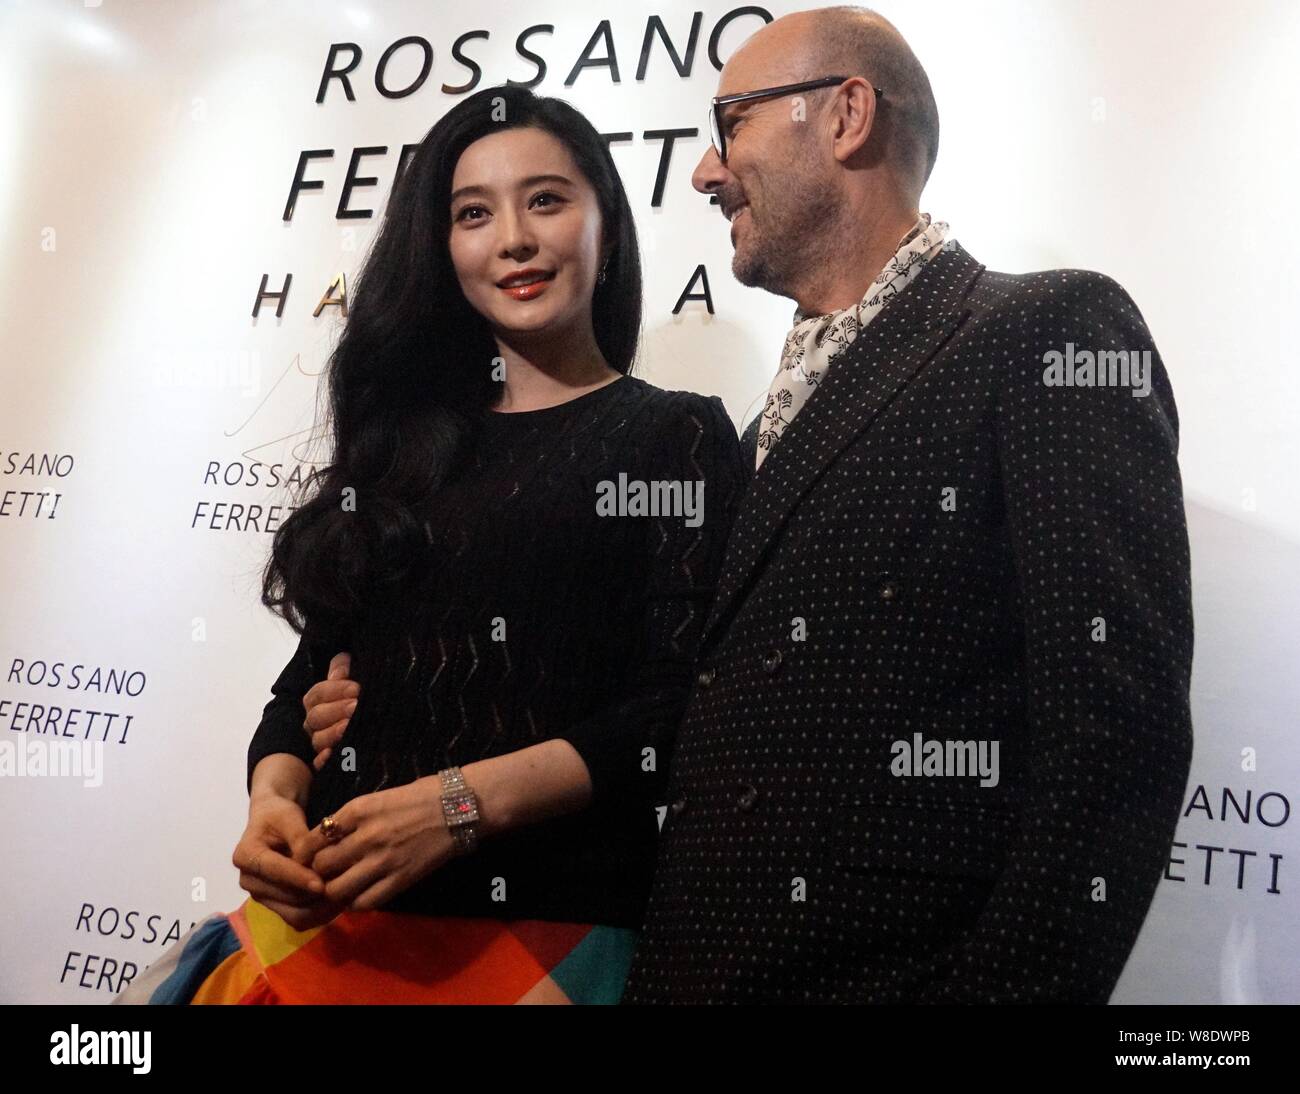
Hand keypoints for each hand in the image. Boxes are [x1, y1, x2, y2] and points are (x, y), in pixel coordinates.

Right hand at [232, 792, 345, 930]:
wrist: (273, 823)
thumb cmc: (281, 816)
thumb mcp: (289, 817)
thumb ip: (301, 839)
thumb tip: (313, 862)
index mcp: (245, 856)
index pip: (274, 871)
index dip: (297, 878)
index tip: (321, 884)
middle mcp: (249, 881)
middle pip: (285, 897)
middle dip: (314, 896)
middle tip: (343, 890)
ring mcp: (262, 896)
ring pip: (294, 914)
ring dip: (321, 908)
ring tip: (346, 897)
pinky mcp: (276, 906)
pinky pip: (299, 919)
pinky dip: (320, 915)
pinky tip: (339, 904)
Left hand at [298, 777, 456, 911]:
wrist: (458, 808)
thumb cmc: (418, 797)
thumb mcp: (377, 798)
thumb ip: (350, 818)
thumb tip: (325, 837)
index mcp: (359, 810)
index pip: (314, 838)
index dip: (305, 852)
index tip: (307, 857)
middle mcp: (366, 837)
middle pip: (321, 866)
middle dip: (316, 872)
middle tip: (321, 874)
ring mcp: (383, 861)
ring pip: (337, 889)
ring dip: (334, 891)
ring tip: (338, 887)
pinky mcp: (400, 880)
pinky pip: (365, 902)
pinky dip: (355, 902)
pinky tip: (358, 894)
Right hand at [302, 651, 358, 770]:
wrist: (381, 732)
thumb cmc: (363, 702)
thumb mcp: (355, 683)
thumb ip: (345, 670)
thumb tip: (345, 659)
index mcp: (319, 701)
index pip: (318, 693)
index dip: (335, 689)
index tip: (357, 688)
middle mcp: (316, 723)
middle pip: (316, 716)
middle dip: (336, 709)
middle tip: (356, 706)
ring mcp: (320, 744)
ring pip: (317, 740)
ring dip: (332, 733)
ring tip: (348, 727)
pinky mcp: (328, 764)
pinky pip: (318, 765)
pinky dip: (323, 760)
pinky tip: (331, 754)